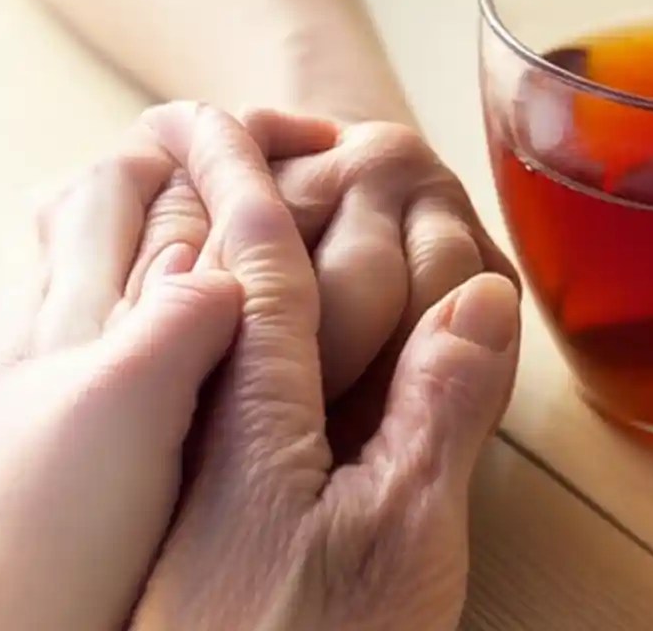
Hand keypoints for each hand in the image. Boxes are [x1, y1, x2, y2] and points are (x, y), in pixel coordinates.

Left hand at [0, 141, 243, 630]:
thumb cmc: (34, 544)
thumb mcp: (125, 415)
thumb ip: (175, 323)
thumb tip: (225, 262)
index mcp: (71, 309)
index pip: (139, 178)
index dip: (215, 141)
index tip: (302, 136)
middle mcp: (23, 321)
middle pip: (93, 197)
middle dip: (169, 158)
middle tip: (249, 155)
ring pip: (50, 251)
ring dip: (116, 218)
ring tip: (176, 215)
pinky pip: (19, 317)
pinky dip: (71, 289)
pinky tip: (85, 318)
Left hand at [128, 103, 519, 629]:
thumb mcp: (404, 539)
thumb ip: (434, 410)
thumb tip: (474, 298)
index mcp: (258, 419)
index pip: (247, 269)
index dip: (238, 184)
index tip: (220, 115)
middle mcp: (209, 435)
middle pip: (192, 290)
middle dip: (187, 204)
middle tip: (190, 135)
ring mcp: (193, 480)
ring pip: (178, 341)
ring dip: (181, 261)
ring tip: (187, 210)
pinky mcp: (190, 525)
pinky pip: (182, 396)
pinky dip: (188, 338)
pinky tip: (208, 353)